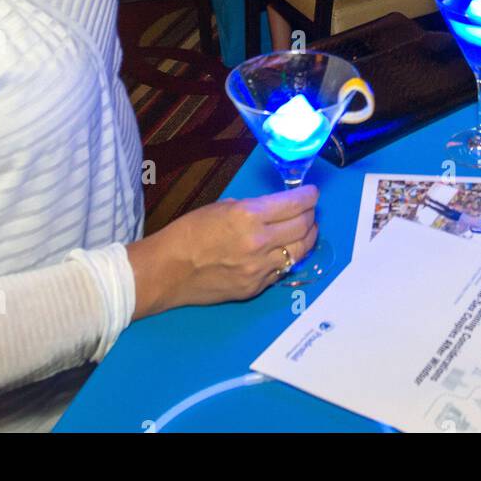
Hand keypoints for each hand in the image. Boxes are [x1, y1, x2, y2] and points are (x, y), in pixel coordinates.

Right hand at [127, 186, 318, 317]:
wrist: (167, 271)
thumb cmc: (189, 233)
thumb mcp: (223, 207)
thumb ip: (253, 207)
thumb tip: (274, 208)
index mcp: (249, 216)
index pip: (294, 204)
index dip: (309, 196)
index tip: (312, 192)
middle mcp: (259, 242)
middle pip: (303, 227)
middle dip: (311, 214)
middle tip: (310, 209)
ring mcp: (259, 268)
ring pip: (300, 251)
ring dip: (308, 237)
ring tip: (307, 229)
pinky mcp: (256, 287)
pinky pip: (283, 270)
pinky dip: (289, 257)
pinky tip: (287, 250)